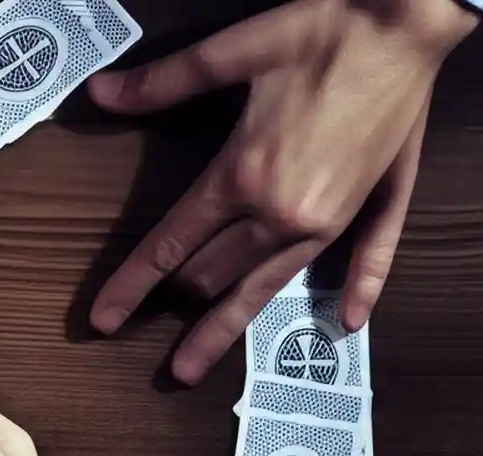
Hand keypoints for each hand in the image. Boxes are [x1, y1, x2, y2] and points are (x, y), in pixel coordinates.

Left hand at [88, 0, 476, 383]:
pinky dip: (354, 291)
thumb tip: (100, 93)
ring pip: (265, 288)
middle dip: (176, 298)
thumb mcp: (234, 51)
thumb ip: (163, 82)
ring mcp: (330, 219)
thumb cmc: (324, 31)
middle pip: (212, 274)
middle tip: (145, 323)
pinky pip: (365, 262)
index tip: (102, 321)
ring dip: (225, 328)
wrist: (410, 19)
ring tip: (192, 366)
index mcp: (243, 178)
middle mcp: (282, 214)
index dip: (131, 285)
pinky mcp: (373, 208)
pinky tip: (345, 324)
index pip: (169, 247)